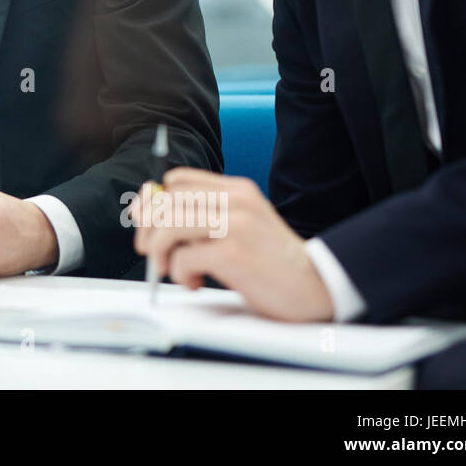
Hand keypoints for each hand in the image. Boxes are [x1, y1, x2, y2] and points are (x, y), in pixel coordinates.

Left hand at [130, 167, 334, 321]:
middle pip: (166, 201)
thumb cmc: (273, 261)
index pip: (176, 180)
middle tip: (153, 254)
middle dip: (148, 230)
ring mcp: (235, 224)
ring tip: (174, 270)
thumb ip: (204, 215)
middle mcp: (236, 200)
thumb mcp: (241, 225)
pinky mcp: (234, 253)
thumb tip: (146, 214)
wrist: (319, 285)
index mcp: (237, 190)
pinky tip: (195, 281)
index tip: (148, 225)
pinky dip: (180, 273)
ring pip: (167, 225)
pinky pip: (182, 256)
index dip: (155, 203)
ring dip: (160, 252)